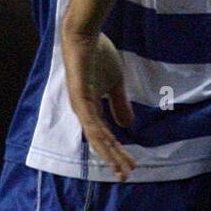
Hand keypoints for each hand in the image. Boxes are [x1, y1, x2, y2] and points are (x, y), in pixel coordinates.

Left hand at [62, 28, 136, 179]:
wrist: (85, 35)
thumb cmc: (98, 55)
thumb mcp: (115, 83)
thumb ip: (119, 104)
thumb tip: (126, 125)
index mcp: (90, 109)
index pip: (105, 136)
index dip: (117, 151)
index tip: (130, 165)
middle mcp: (83, 112)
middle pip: (100, 142)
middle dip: (113, 159)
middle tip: (126, 175)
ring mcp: (80, 105)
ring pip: (96, 136)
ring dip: (109, 152)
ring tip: (121, 165)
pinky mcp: (79, 96)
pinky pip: (91, 120)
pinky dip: (100, 133)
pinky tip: (109, 143)